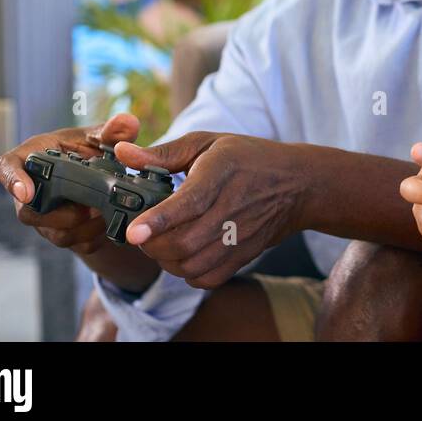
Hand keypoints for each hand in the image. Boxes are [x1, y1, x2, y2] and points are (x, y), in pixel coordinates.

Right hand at [0, 113, 141, 254]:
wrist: (102, 178)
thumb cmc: (89, 150)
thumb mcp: (100, 137)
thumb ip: (112, 130)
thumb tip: (126, 121)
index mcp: (34, 157)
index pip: (6, 167)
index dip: (11, 180)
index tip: (25, 193)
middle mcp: (31, 191)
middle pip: (28, 213)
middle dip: (61, 215)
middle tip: (89, 207)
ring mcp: (44, 216)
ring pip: (54, 233)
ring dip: (84, 228)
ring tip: (106, 213)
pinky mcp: (61, 233)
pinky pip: (74, 245)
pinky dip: (95, 237)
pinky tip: (109, 225)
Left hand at [112, 132, 315, 288]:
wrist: (299, 184)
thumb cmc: (248, 158)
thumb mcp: (208, 142)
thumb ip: (163, 152)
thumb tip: (122, 153)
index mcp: (221, 171)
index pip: (189, 202)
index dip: (158, 220)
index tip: (134, 232)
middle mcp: (232, 206)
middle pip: (185, 243)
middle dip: (153, 245)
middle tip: (142, 235)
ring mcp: (240, 234)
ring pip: (193, 265)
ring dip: (166, 261)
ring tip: (160, 245)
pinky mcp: (244, 254)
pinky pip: (208, 278)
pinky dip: (187, 275)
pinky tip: (183, 257)